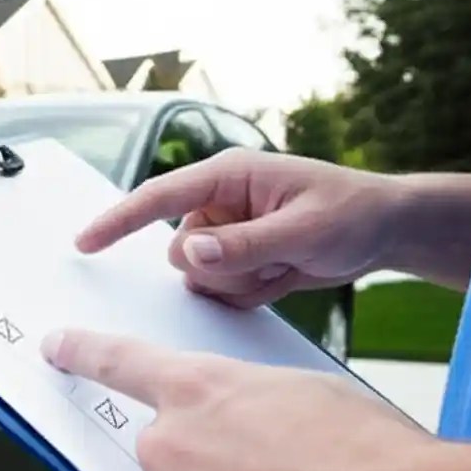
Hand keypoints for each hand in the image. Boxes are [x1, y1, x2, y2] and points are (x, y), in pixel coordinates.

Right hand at [76, 149, 405, 307]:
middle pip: (179, 254)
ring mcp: (226, 236)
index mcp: (227, 177)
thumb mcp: (302, 230)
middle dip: (221, 268)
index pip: (158, 198)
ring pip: (198, 278)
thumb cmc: (351, 212)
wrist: (386, 230)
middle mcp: (218, 205)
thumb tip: (188, 254)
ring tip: (283, 264)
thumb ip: (243, 244)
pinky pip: (219, 293)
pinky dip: (248, 293)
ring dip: (239, 282)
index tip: (85, 243)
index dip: (118, 221)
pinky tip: (282, 276)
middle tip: (272, 260)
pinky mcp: (236, 261)